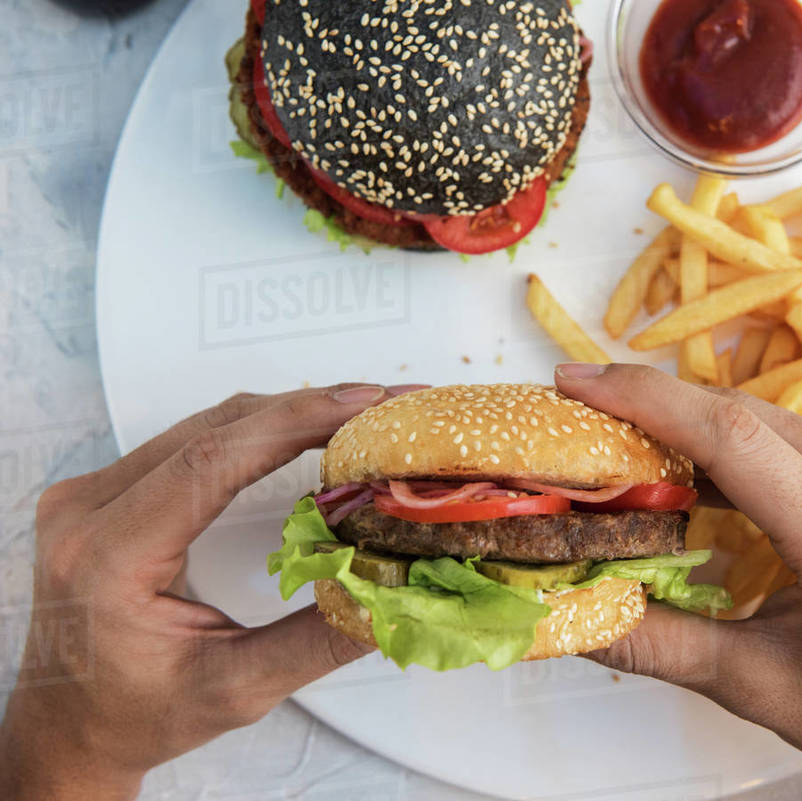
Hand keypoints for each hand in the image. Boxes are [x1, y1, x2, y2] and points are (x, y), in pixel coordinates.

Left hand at [0, 384, 422, 800]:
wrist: (71, 727)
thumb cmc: (135, 715)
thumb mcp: (236, 689)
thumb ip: (320, 640)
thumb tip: (396, 593)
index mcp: (106, 558)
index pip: (209, 461)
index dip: (293, 422)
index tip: (361, 405)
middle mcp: (85, 513)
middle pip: (213, 428)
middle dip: (307, 408)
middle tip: (382, 404)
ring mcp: (89, 494)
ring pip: (204, 424)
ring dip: (285, 413)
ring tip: (356, 416)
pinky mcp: (105, 490)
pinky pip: (190, 438)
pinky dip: (256, 431)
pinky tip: (302, 432)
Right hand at [555, 363, 801, 800]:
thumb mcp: (760, 686)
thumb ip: (659, 645)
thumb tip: (577, 616)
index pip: (732, 436)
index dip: (645, 400)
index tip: (580, 383)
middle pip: (746, 416)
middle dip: (658, 404)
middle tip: (586, 408)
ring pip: (773, 425)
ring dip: (697, 425)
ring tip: (627, 439)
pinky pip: (800, 448)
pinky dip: (739, 451)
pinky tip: (696, 474)